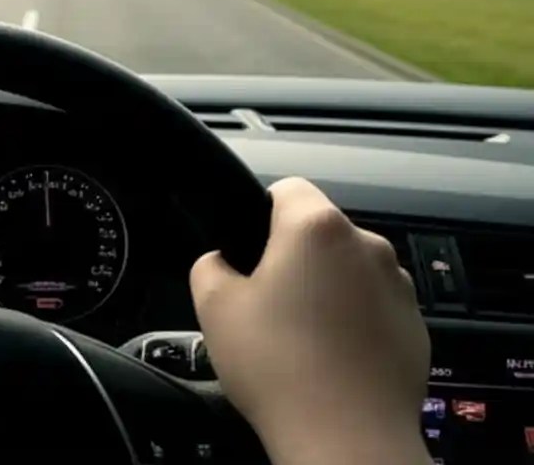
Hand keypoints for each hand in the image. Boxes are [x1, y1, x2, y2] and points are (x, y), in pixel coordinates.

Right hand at [190, 178, 430, 464]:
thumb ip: (210, 265)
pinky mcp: (415, 326)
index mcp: (316, 228)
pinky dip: (353, 323)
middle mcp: (367, 246)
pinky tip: (330, 359)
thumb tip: (223, 262)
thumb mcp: (213, 307)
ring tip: (299, 339)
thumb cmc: (278, 366)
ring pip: (349, 271)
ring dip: (327, 291)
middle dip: (294, 259)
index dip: (260, 215)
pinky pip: (374, 308)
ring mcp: (399, 286)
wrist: (345, 436)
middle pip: (320, 233)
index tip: (248, 255)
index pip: (286, 188)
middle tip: (265, 305)